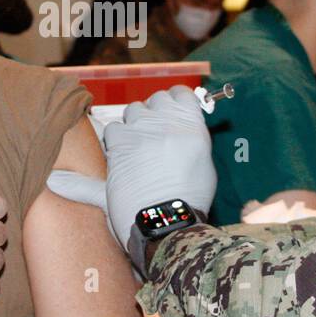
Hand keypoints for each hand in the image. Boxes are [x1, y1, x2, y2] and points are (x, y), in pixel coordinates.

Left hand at [102, 86, 215, 247]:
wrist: (163, 223)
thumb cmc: (187, 200)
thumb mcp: (202, 165)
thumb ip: (190, 139)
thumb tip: (179, 128)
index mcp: (193, 126)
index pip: (180, 93)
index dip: (173, 101)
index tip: (171, 110)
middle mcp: (167, 122)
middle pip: (155, 99)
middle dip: (153, 113)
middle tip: (154, 135)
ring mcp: (142, 130)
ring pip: (133, 110)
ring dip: (134, 124)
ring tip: (139, 149)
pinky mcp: (120, 143)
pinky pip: (113, 129)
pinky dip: (116, 140)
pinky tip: (124, 157)